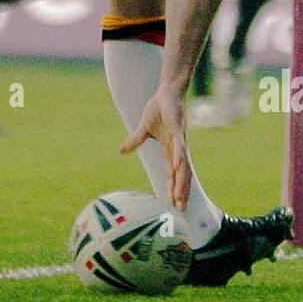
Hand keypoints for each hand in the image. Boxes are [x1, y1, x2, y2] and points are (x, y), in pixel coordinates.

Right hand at [120, 86, 192, 210]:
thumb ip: (135, 140)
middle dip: (180, 191)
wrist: (168, 91)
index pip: (172, 173)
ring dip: (181, 181)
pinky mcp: (177, 128)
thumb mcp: (144, 128)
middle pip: (180, 174)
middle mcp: (177, 147)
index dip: (172, 187)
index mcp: (170, 148)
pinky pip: (179, 146)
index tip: (171, 203)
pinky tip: (178, 167)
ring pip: (182, 165)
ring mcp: (179, 139)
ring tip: (181, 197)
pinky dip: (179, 157)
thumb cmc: (159, 108)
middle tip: (180, 209)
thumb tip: (121, 151)